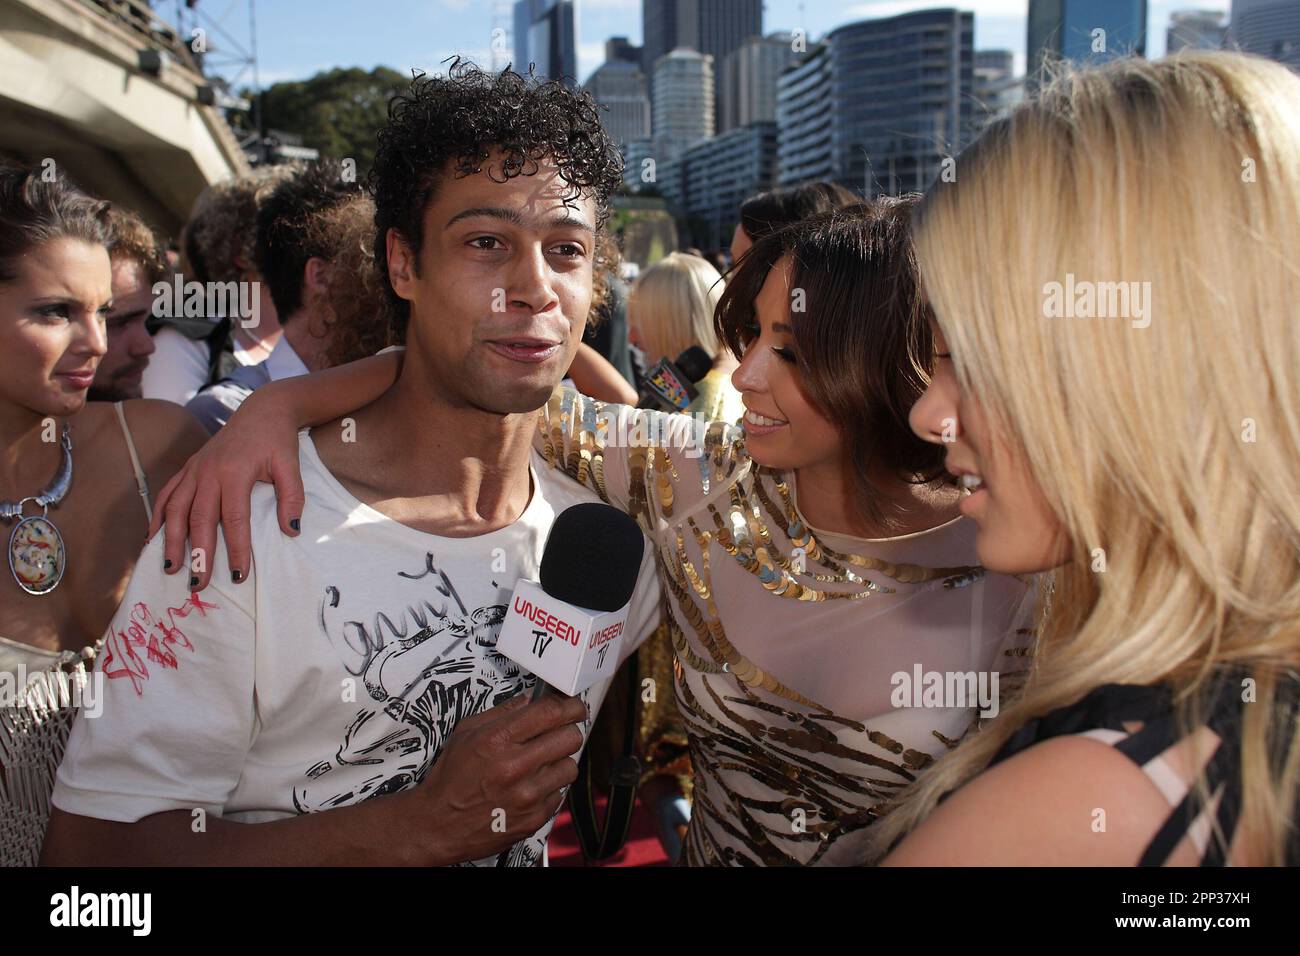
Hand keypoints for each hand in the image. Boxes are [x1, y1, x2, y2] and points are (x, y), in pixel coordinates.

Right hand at [149, 382, 305, 589]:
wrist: (262, 410)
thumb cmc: (277, 440)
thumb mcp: (291, 465)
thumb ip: (292, 496)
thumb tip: (290, 530)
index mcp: (234, 473)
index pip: (234, 519)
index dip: (235, 549)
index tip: (238, 576)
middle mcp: (208, 472)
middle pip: (198, 519)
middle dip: (197, 554)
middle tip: (197, 584)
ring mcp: (194, 470)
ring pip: (176, 509)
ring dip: (170, 540)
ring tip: (169, 568)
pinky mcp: (188, 468)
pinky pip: (167, 495)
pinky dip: (158, 517)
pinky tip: (152, 539)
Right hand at [409, 693, 586, 864]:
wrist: (438, 825)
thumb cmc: (450, 779)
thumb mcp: (465, 733)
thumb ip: (501, 713)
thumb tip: (529, 700)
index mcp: (497, 740)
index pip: (550, 712)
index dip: (569, 705)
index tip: (572, 706)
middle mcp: (515, 767)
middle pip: (570, 737)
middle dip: (568, 731)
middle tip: (558, 733)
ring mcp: (527, 795)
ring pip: (570, 766)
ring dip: (559, 762)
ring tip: (539, 765)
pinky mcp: (534, 818)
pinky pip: (560, 793)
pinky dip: (549, 788)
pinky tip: (530, 787)